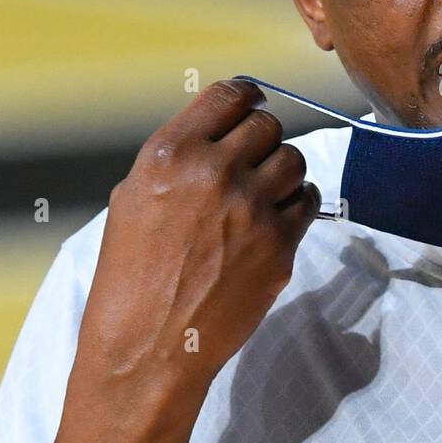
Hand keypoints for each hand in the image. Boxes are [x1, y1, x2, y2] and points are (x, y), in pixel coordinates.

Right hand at [77, 78, 319, 396]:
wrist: (146, 347)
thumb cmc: (132, 276)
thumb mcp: (134, 199)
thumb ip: (180, 159)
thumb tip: (224, 132)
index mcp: (169, 154)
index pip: (228, 95)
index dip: (247, 97)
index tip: (253, 104)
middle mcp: (213, 172)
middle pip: (267, 125)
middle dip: (262, 140)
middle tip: (252, 162)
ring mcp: (252, 208)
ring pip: (294, 160)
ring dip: (283, 171)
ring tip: (262, 194)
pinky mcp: (280, 245)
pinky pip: (309, 201)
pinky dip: (297, 204)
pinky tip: (276, 218)